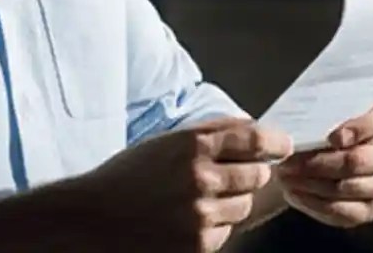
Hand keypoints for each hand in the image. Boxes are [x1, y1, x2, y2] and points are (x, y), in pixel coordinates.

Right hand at [80, 117, 292, 251]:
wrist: (91, 220)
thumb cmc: (126, 177)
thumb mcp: (165, 142)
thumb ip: (210, 134)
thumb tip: (254, 130)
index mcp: (193, 145)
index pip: (255, 139)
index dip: (276, 142)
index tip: (282, 146)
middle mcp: (201, 177)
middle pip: (258, 175)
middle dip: (250, 174)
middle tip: (229, 176)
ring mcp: (201, 214)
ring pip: (243, 206)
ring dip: (231, 203)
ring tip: (196, 201)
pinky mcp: (198, 244)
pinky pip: (225, 233)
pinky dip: (214, 228)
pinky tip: (185, 221)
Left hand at [275, 101, 372, 227]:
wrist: (311, 155)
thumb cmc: (318, 127)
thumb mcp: (320, 112)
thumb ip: (321, 115)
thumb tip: (303, 131)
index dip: (357, 129)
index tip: (331, 138)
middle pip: (360, 160)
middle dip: (321, 163)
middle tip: (290, 162)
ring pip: (350, 187)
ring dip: (313, 183)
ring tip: (286, 177)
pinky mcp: (372, 209)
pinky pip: (346, 212)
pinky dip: (316, 203)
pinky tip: (295, 193)